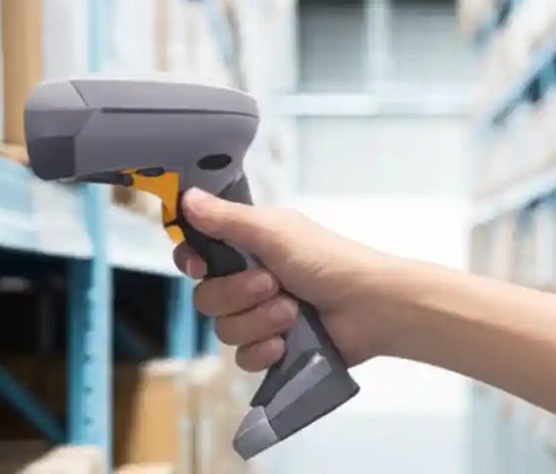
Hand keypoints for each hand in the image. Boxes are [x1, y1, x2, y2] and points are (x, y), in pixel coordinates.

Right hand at [172, 188, 400, 371]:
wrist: (370, 307)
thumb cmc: (326, 259)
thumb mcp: (274, 232)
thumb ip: (226, 219)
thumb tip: (185, 196)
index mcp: (247, 245)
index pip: (197, 254)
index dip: (191, 261)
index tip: (199, 266)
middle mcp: (248, 280)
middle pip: (206, 297)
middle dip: (237, 294)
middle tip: (273, 284)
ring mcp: (259, 316)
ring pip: (224, 329)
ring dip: (257, 321)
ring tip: (292, 313)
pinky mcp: (273, 348)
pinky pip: (243, 358)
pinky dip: (263, 350)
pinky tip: (284, 343)